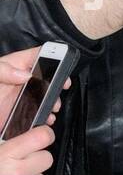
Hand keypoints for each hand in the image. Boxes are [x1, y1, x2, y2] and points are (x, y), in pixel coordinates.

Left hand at [0, 47, 70, 174]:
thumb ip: (4, 69)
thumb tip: (25, 75)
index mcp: (17, 65)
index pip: (40, 55)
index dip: (55, 57)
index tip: (64, 66)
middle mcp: (23, 80)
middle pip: (47, 77)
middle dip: (58, 83)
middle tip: (62, 88)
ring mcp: (22, 96)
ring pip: (44, 96)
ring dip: (52, 101)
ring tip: (53, 107)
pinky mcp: (19, 112)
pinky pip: (36, 113)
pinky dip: (43, 117)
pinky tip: (45, 118)